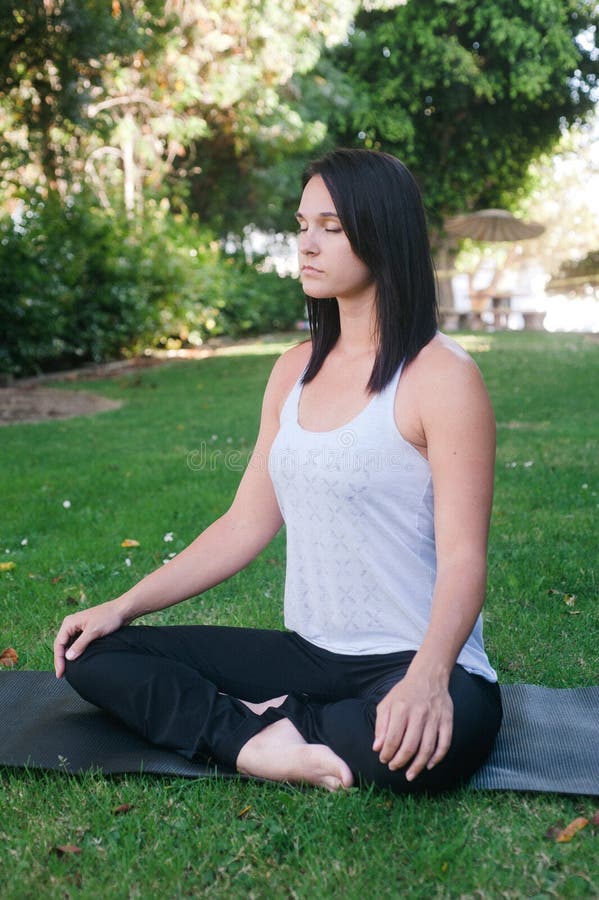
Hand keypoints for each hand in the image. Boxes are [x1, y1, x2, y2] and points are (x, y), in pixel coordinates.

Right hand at [53, 600, 125, 677]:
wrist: (122, 611)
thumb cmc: (108, 617)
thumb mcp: (93, 632)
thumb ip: (80, 644)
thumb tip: (68, 657)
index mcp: (69, 623)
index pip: (59, 644)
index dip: (58, 660)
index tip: (60, 673)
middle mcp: (72, 625)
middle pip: (62, 645)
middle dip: (61, 660)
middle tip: (62, 675)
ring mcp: (78, 628)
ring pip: (68, 645)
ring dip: (67, 656)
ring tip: (68, 670)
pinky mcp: (86, 631)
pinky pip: (76, 644)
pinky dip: (75, 652)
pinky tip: (76, 661)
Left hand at [372, 667, 452, 781]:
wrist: (429, 677)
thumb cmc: (404, 692)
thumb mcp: (387, 703)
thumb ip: (381, 725)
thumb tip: (377, 748)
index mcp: (401, 708)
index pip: (392, 738)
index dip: (387, 753)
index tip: (383, 759)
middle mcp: (419, 713)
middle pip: (410, 746)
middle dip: (400, 762)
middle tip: (394, 767)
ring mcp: (435, 717)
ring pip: (427, 749)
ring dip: (418, 765)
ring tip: (410, 775)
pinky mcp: (447, 720)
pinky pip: (444, 744)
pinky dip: (438, 758)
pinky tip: (429, 765)